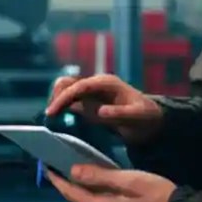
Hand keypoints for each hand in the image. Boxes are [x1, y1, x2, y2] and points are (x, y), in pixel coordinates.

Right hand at [46, 74, 162, 144]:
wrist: (150, 119)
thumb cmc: (145, 116)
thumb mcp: (137, 117)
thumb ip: (119, 113)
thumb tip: (100, 111)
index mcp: (107, 83)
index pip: (80, 86)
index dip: (64, 97)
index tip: (52, 112)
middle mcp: (96, 83)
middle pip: (68, 83)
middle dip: (57, 97)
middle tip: (51, 116)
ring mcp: (92, 91)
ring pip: (66, 88)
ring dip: (57, 100)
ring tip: (52, 117)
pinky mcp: (90, 100)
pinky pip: (71, 98)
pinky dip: (62, 104)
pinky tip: (57, 116)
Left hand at [46, 165, 175, 201]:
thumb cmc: (158, 198)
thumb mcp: (131, 180)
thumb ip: (101, 177)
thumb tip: (73, 171)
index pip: (71, 193)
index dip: (58, 180)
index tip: (47, 168)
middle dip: (73, 186)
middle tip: (66, 169)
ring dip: (90, 195)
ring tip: (89, 179)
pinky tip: (111, 195)